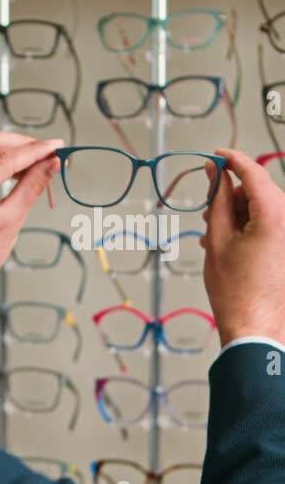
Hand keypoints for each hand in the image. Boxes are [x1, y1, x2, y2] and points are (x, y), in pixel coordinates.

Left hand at [0, 128, 62, 305]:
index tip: (55, 147)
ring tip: (35, 163)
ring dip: (9, 149)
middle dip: (21, 145)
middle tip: (48, 153)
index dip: (33, 151)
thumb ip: (31, 188)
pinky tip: (15, 167)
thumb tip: (51, 165)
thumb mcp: (9, 222)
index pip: (2, 159)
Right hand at [201, 148, 284, 346]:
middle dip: (232, 194)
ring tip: (214, 232)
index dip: (231, 159)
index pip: (253, 172)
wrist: (255, 328)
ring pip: (265, 207)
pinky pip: (272, 225)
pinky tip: (229, 241)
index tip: (216, 155)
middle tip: (208, 207)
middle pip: (260, 190)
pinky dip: (251, 226)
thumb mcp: (218, 238)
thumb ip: (218, 199)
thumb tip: (216, 174)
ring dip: (239, 212)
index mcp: (275, 216)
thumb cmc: (236, 292)